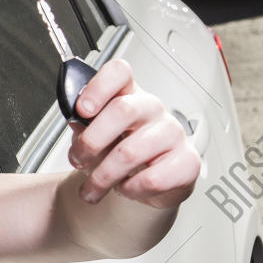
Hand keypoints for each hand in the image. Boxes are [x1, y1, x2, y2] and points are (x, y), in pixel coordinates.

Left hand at [66, 58, 200, 208]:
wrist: (147, 183)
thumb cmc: (120, 152)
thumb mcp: (96, 138)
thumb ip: (83, 128)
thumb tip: (76, 122)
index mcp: (128, 95)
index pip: (120, 72)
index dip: (99, 86)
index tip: (81, 109)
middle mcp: (152, 109)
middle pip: (122, 111)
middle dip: (91, 141)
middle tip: (77, 159)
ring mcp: (173, 133)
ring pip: (130, 152)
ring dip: (102, 177)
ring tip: (93, 188)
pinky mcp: (187, 162)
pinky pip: (152, 179)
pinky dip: (130, 189)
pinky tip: (125, 188)